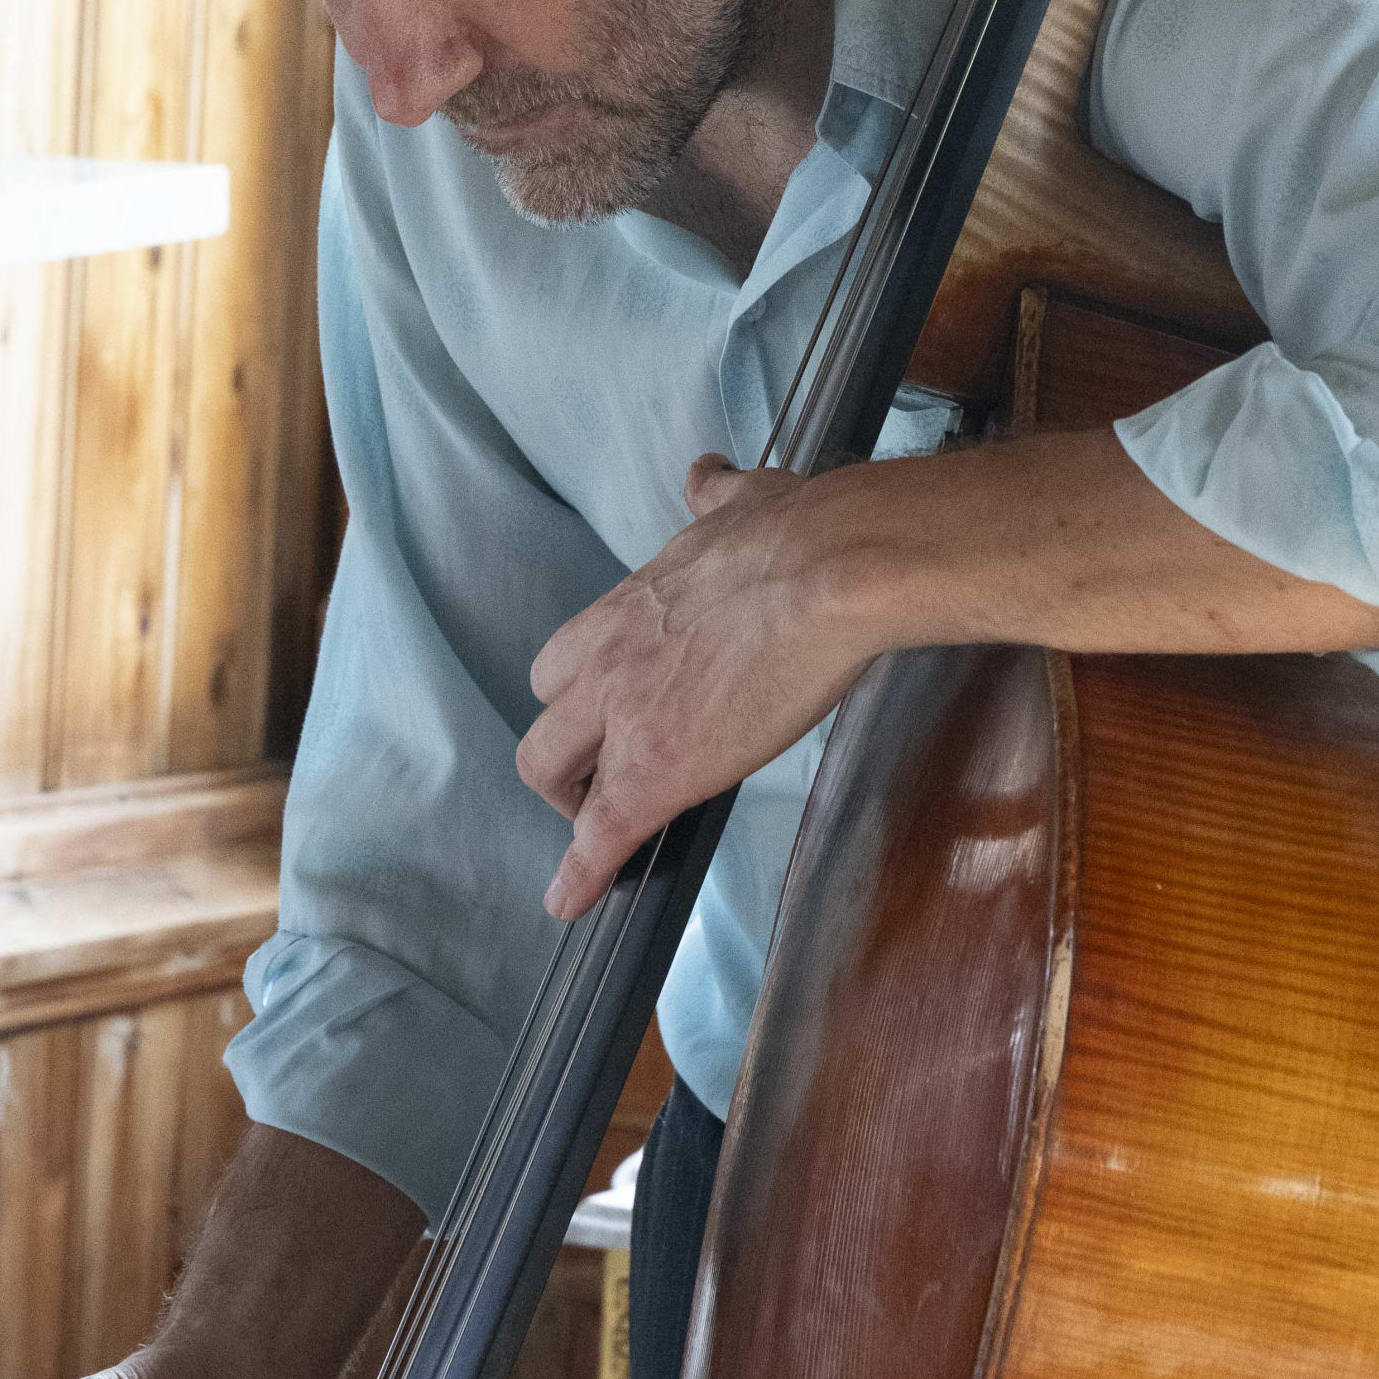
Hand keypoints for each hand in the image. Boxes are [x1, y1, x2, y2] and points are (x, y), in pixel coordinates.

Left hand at [518, 455, 885, 919]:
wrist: (834, 569)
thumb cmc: (804, 533)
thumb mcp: (741, 499)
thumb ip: (714, 498)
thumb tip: (706, 477)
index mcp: (630, 605)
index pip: (567, 661)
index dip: (581, 698)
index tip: (604, 717)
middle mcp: (608, 658)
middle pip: (544, 721)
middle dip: (567, 756)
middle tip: (605, 777)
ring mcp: (625, 719)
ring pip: (552, 773)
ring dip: (573, 804)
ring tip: (602, 831)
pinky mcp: (654, 772)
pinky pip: (599, 836)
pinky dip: (581, 875)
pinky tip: (572, 901)